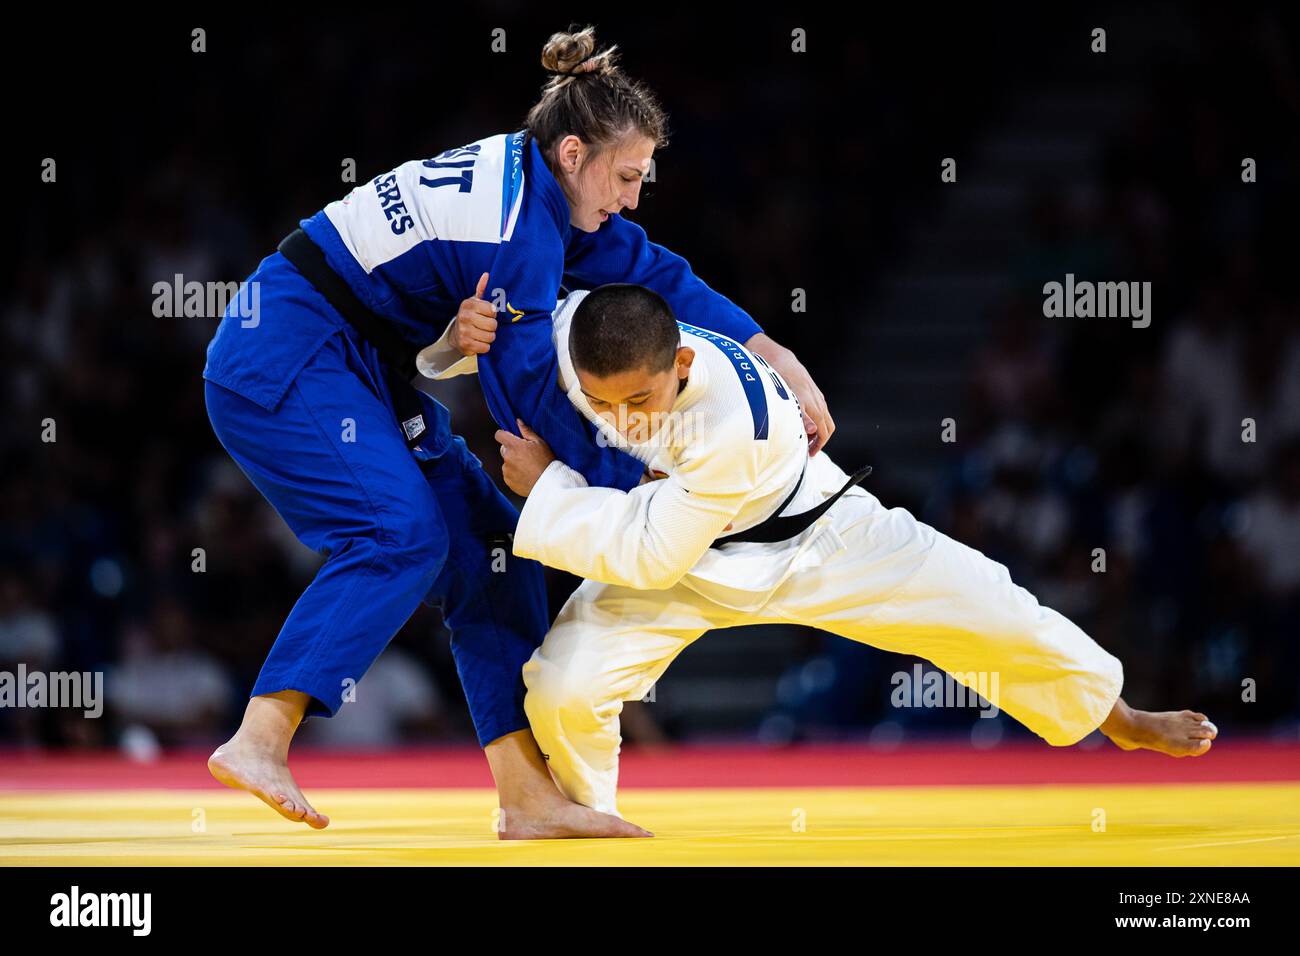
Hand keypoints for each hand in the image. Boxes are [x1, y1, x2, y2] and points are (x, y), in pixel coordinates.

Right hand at [449, 272, 497, 356]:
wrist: (456, 334)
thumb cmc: (470, 316)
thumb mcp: (475, 302)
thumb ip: (482, 289)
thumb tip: (487, 275)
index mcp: (468, 304)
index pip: (492, 310)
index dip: (492, 314)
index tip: (487, 314)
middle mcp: (464, 317)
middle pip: (493, 325)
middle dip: (491, 327)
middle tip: (484, 325)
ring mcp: (464, 331)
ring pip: (490, 337)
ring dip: (488, 337)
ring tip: (481, 333)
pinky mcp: (465, 345)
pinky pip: (485, 347)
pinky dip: (484, 346)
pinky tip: (478, 341)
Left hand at [495, 419, 556, 496]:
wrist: (548, 484)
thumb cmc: (546, 462)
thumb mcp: (540, 442)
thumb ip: (526, 431)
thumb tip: (518, 422)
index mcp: (514, 446)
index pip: (499, 435)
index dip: (504, 435)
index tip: (511, 438)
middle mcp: (507, 457)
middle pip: (503, 449)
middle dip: (511, 450)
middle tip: (525, 455)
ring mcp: (506, 470)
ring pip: (506, 462)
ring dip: (513, 463)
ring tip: (528, 467)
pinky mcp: (508, 481)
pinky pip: (508, 474)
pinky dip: (514, 474)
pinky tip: (526, 475)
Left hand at [744, 332, 834, 454]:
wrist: (777, 359)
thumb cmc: (778, 380)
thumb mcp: (786, 401)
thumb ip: (801, 417)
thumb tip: (813, 431)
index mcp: (813, 406)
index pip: (824, 431)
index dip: (819, 445)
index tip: (810, 454)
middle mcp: (817, 401)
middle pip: (827, 426)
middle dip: (820, 440)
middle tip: (809, 449)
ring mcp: (816, 395)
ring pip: (824, 417)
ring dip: (818, 430)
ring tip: (805, 438)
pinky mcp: (812, 390)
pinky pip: (820, 409)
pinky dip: (816, 419)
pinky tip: (803, 422)